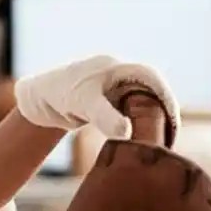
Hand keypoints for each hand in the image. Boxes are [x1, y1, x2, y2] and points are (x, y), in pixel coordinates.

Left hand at [13, 55, 179, 141]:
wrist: (37, 102)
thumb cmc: (59, 95)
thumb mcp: (83, 105)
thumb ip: (105, 116)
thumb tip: (127, 131)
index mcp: (117, 67)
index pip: (152, 77)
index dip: (167, 97)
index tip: (172, 121)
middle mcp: (120, 74)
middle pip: (152, 90)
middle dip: (164, 111)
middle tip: (169, 139)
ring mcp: (115, 87)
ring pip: (144, 102)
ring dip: (153, 119)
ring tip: (160, 143)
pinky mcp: (110, 101)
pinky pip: (132, 111)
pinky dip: (140, 124)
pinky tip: (141, 142)